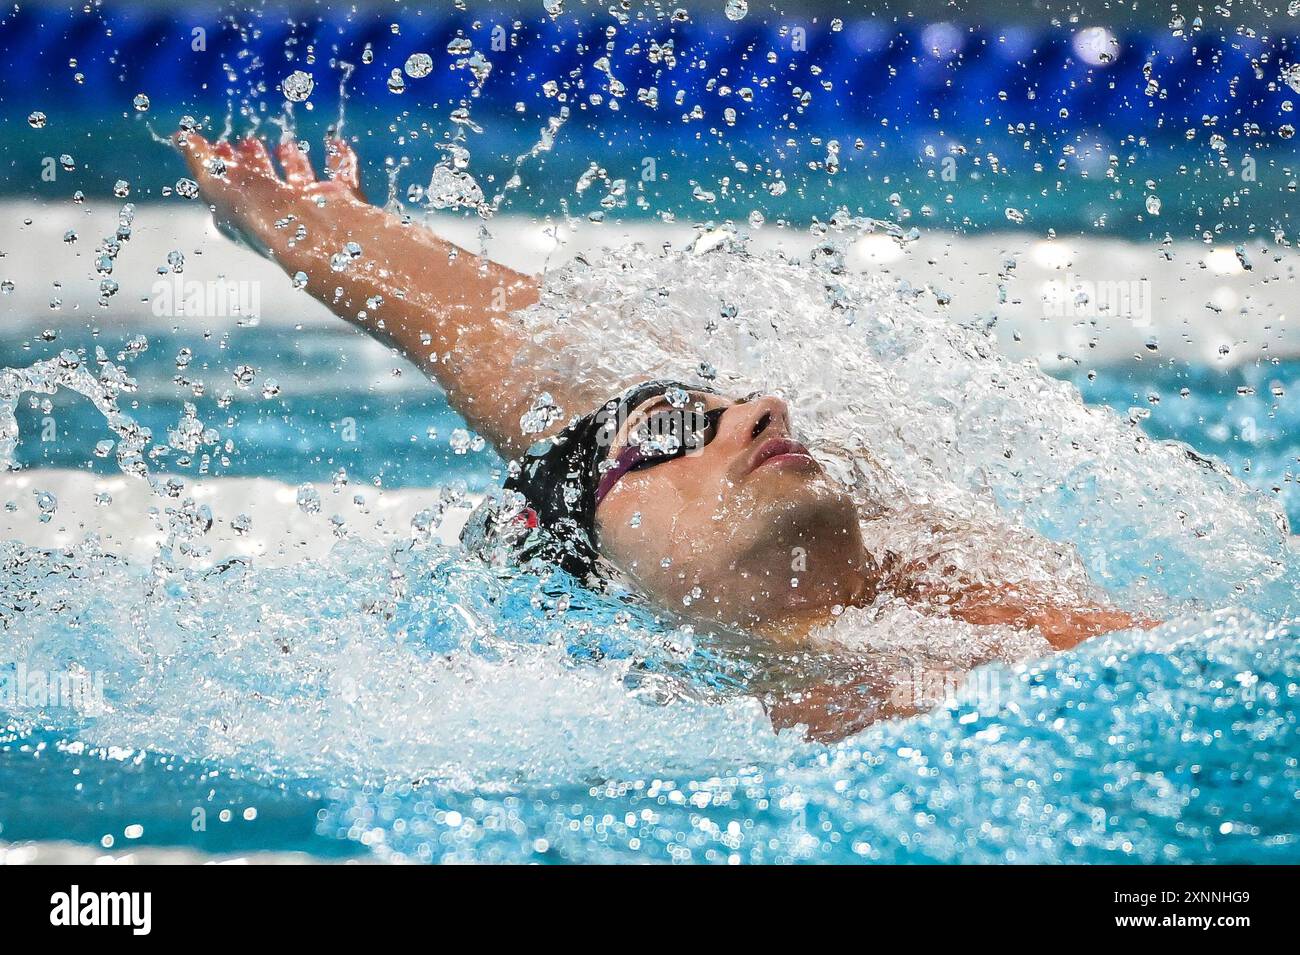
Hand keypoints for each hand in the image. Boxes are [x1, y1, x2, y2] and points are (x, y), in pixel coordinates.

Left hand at [174, 130, 365, 251]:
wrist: (317, 233)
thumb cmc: (261, 213)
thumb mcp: (216, 182)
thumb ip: (199, 158)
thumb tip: (181, 136)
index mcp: (245, 215)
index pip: (230, 186)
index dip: (224, 164)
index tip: (222, 144)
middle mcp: (278, 214)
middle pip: (264, 184)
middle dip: (255, 162)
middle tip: (249, 140)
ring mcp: (312, 208)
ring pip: (301, 181)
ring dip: (293, 162)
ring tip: (287, 143)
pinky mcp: (342, 202)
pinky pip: (343, 174)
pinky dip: (341, 159)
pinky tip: (336, 142)